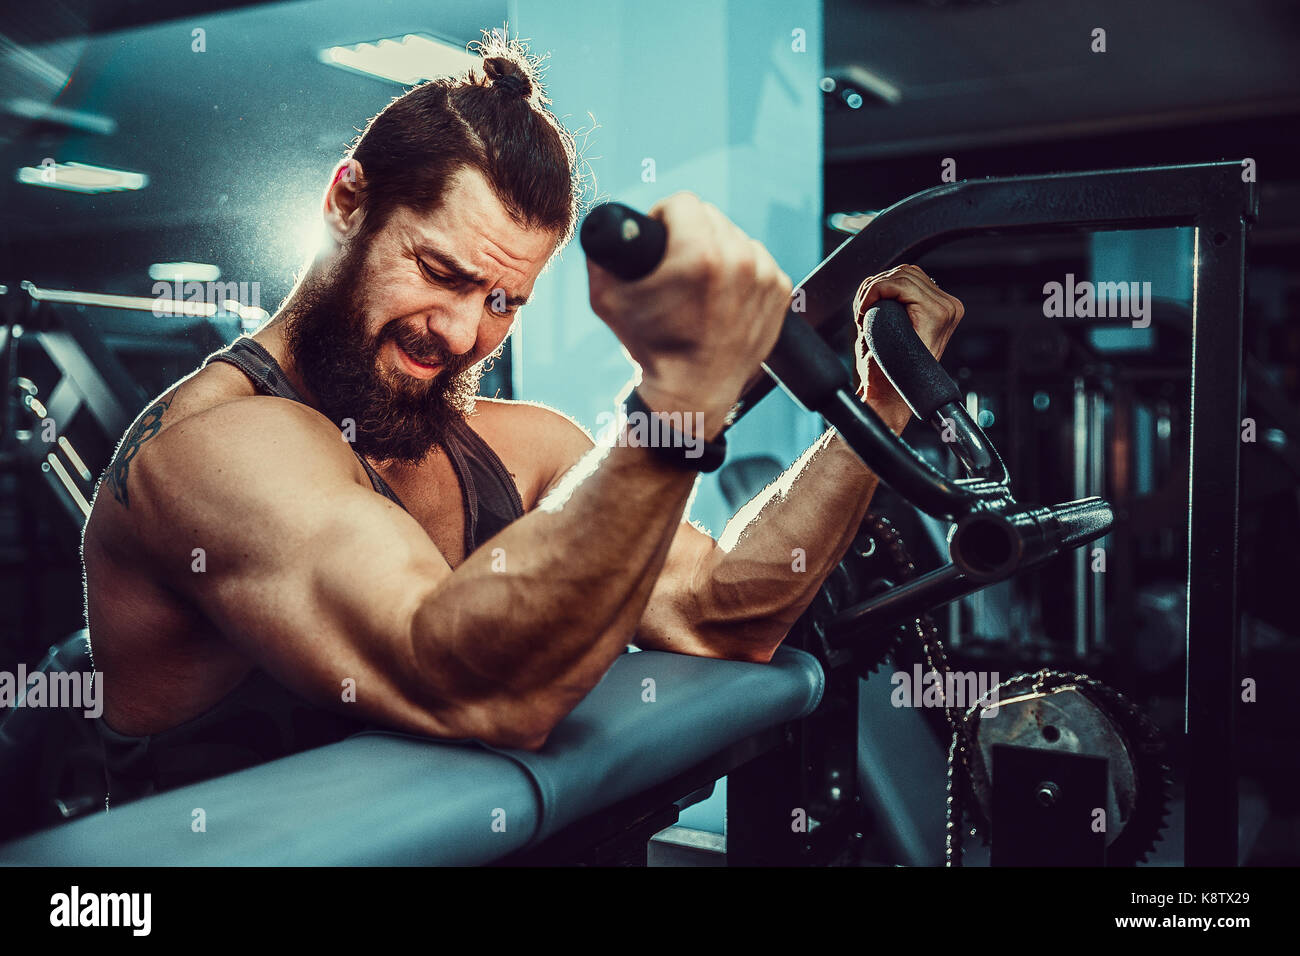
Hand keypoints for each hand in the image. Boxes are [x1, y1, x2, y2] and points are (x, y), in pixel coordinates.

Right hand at [586, 193, 791, 434]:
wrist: (692, 394)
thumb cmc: (649, 348)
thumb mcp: (606, 299)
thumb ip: (600, 253)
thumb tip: (607, 225)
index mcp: (699, 255)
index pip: (682, 203)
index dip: (662, 216)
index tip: (660, 239)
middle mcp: (739, 260)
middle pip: (711, 216)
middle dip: (691, 234)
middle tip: (677, 265)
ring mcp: (765, 276)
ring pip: (736, 237)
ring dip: (718, 251)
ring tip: (701, 285)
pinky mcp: (780, 291)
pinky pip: (758, 261)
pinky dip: (742, 272)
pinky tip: (723, 297)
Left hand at [852, 265, 963, 431]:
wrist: (886, 395)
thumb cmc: (885, 367)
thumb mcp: (892, 327)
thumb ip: (895, 301)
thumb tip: (883, 278)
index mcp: (943, 309)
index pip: (909, 275)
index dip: (881, 286)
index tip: (865, 309)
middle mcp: (949, 307)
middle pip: (904, 272)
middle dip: (874, 288)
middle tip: (861, 313)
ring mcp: (945, 309)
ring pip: (899, 276)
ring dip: (872, 292)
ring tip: (864, 317)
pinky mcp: (934, 312)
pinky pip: (897, 284)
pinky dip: (874, 293)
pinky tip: (866, 315)